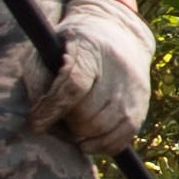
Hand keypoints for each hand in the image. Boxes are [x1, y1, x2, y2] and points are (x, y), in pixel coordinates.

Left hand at [29, 0, 152, 154]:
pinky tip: (88, 141)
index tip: (36, 124)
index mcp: (91, 49)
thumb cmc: (72, 45)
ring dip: (82, 136)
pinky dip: (102, 146)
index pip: (74, 85)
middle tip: (57, 120)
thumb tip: (39, 120)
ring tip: (72, 128)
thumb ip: (39, 81)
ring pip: (104, 128)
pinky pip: (122, 137)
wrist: (119, 32)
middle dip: (67, 123)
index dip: (53, 109)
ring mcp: (134, 88)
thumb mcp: (49, 49)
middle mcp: (118, 69)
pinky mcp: (142, 104)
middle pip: (89, 112)